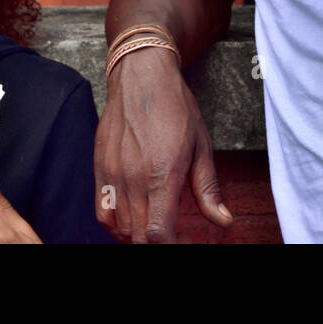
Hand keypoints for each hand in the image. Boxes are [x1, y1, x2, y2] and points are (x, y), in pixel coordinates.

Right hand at [93, 46, 232, 242]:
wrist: (141, 75)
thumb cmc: (175, 107)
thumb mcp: (201, 147)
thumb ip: (208, 189)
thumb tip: (223, 221)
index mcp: (161, 175)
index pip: (157, 235)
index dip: (172, 247)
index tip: (186, 241)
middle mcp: (132, 179)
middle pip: (137, 237)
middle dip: (158, 243)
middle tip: (176, 234)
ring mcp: (112, 174)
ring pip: (119, 228)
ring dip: (138, 236)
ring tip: (157, 224)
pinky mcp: (99, 168)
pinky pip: (101, 212)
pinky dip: (116, 225)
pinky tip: (133, 218)